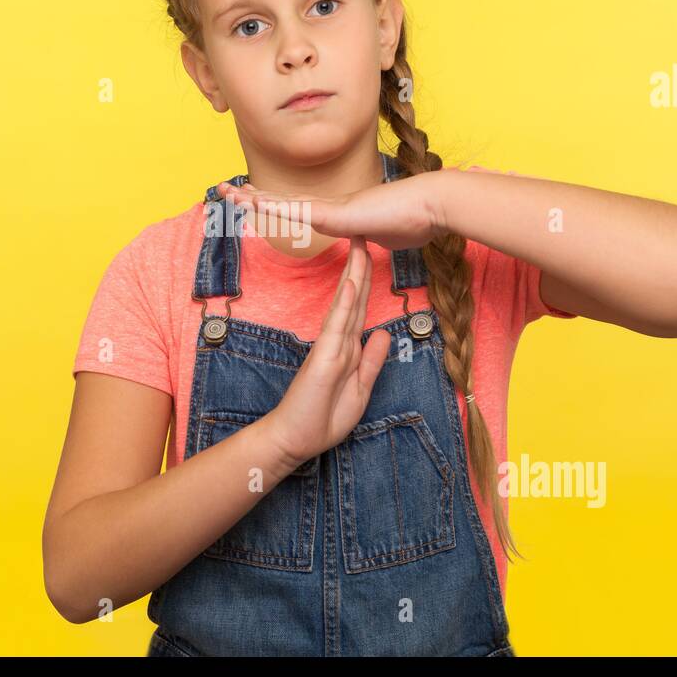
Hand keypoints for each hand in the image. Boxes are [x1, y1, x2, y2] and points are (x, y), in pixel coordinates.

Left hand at [216, 169, 447, 251]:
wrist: (433, 206)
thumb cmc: (417, 220)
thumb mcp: (386, 236)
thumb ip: (372, 238)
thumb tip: (370, 241)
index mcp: (339, 213)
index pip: (297, 209)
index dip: (273, 203)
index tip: (252, 199)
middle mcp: (331, 206)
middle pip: (283, 201)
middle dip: (253, 197)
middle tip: (225, 190)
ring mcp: (334, 208)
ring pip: (286, 204)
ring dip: (256, 200)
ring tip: (230, 194)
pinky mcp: (340, 214)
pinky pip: (302, 212)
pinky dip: (278, 208)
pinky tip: (258, 204)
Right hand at [267, 236, 392, 469]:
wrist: (294, 440)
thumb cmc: (322, 419)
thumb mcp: (360, 389)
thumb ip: (370, 361)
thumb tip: (382, 333)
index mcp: (347, 350)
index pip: (360, 310)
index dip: (366, 283)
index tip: (371, 257)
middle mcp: (338, 343)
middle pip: (353, 300)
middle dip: (360, 268)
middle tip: (365, 236)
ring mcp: (329, 348)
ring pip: (346, 306)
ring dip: (353, 276)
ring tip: (359, 248)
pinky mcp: (323, 358)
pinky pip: (337, 327)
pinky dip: (344, 304)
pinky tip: (350, 283)